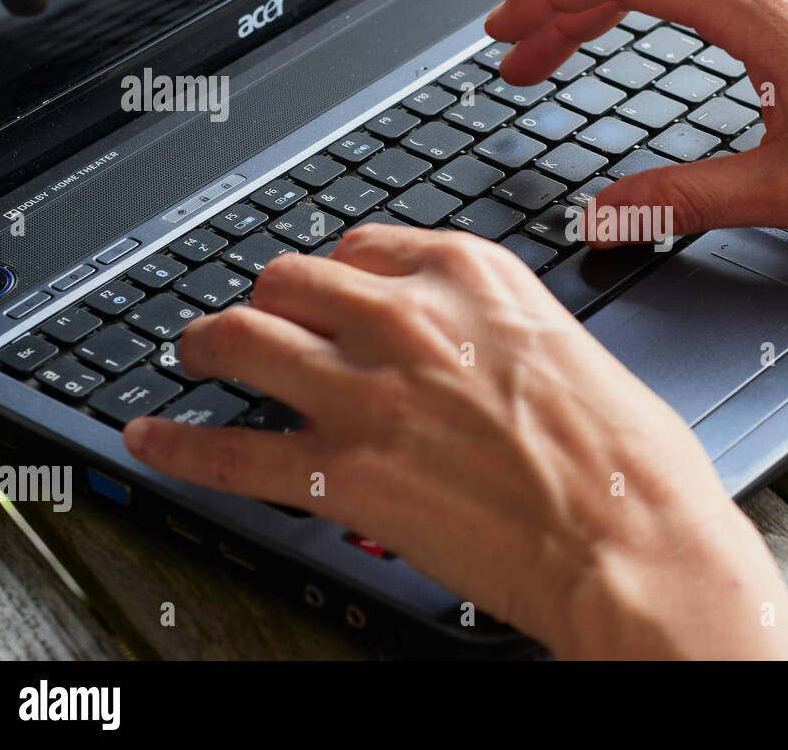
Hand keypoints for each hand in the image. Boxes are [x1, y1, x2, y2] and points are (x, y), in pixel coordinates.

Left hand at [124, 224, 787, 658]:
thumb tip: (477, 350)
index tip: (325, 290)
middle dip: (265, 298)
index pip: (364, 246)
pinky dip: (178, 446)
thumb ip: (502, 333)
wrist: (634, 540)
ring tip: (195, 355)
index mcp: (472, 277)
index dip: (335, 271)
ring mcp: (366, 393)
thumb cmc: (629, 457)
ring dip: (206, 346)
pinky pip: (228, 452)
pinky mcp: (344, 474)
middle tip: (256, 320)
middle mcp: (408, 318)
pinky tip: (154, 439)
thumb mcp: (571, 350)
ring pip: (241, 340)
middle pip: (289, 279)